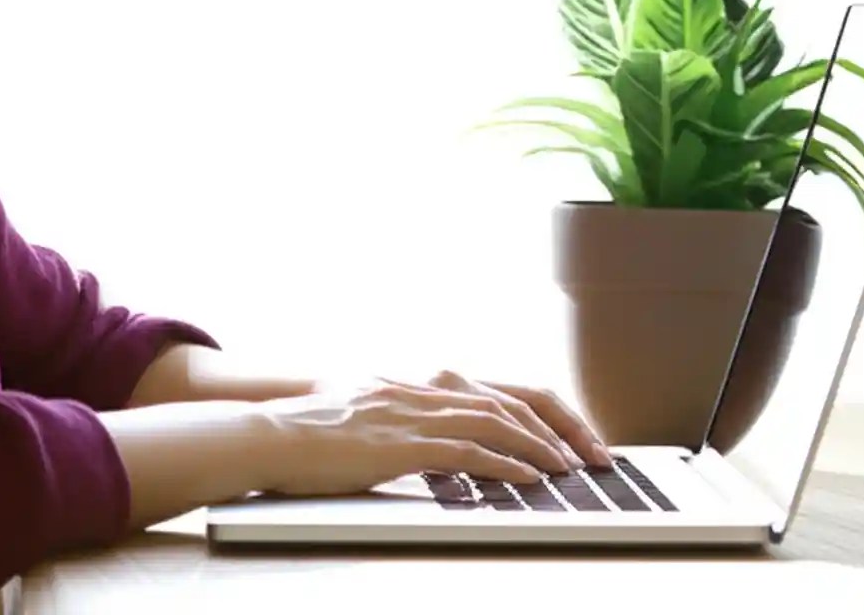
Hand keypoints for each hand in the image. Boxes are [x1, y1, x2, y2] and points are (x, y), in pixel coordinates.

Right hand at [254, 371, 609, 496]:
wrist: (270, 433)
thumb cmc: (309, 434)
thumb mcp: (365, 417)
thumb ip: (400, 422)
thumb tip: (427, 441)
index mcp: (419, 386)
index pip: (496, 392)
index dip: (540, 413)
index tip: (571, 437)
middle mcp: (424, 391)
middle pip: (510, 400)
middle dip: (559, 428)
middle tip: (593, 454)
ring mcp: (414, 414)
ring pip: (496, 422)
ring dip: (541, 446)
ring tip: (570, 469)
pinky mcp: (403, 443)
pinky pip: (468, 451)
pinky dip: (506, 464)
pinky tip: (530, 478)